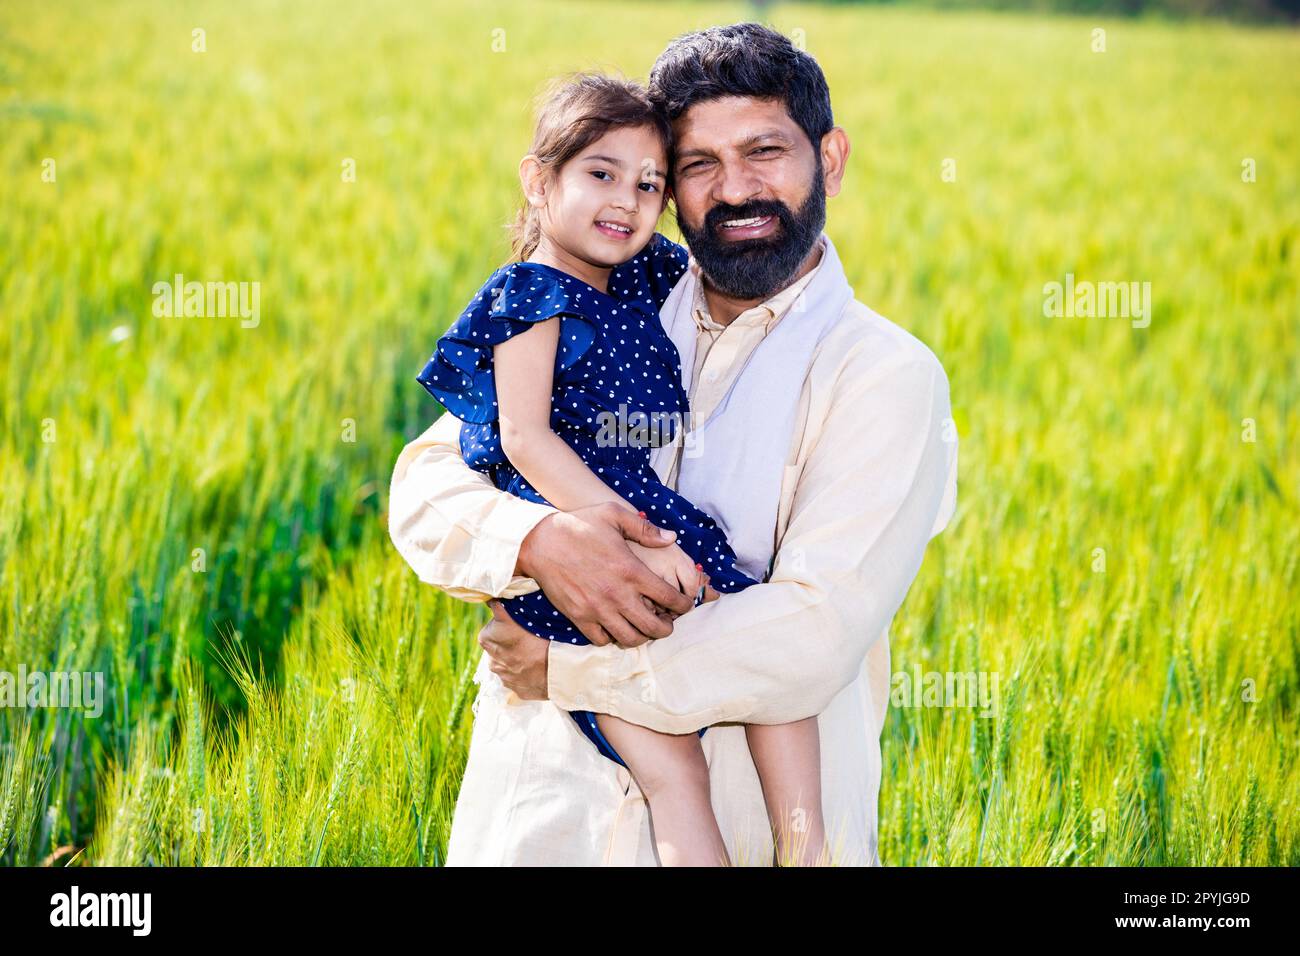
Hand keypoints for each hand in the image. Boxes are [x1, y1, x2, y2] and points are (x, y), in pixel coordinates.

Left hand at [479, 600, 548, 699]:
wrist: (559, 668)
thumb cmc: (538, 637)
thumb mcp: (516, 615)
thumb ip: (499, 605)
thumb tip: (492, 599)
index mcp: (486, 638)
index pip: (494, 624)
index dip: (508, 622)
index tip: (522, 623)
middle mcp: (491, 660)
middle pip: (501, 645)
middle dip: (512, 641)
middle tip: (532, 636)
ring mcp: (505, 678)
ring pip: (510, 662)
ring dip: (519, 657)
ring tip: (538, 652)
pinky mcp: (517, 690)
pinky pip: (521, 678)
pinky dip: (527, 672)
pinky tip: (539, 666)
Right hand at [515, 504, 694, 646]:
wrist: (540, 541)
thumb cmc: (578, 525)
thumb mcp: (614, 514)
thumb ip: (645, 528)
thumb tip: (672, 537)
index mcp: (632, 570)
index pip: (670, 598)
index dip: (685, 605)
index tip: (685, 605)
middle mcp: (618, 595)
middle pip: (655, 627)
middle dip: (667, 628)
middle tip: (667, 621)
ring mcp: (598, 609)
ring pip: (631, 639)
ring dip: (643, 636)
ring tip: (644, 627)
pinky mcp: (580, 617)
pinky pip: (603, 640)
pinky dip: (613, 637)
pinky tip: (616, 626)